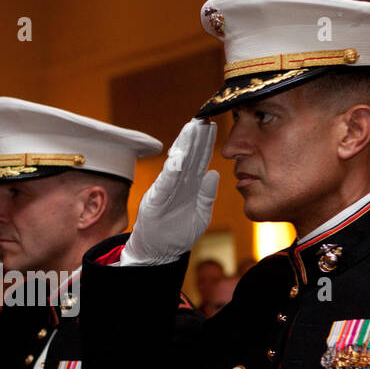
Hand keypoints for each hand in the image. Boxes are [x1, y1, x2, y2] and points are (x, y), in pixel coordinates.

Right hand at [123, 119, 218, 264]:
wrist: (159, 251)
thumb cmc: (179, 232)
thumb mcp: (201, 214)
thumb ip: (207, 195)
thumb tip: (214, 173)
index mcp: (189, 185)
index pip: (198, 160)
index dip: (205, 143)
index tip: (213, 125)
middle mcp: (177, 183)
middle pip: (188, 156)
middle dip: (195, 137)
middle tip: (203, 117)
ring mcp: (165, 190)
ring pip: (176, 164)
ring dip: (183, 146)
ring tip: (190, 129)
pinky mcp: (155, 201)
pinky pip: (165, 185)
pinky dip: (171, 172)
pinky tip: (177, 159)